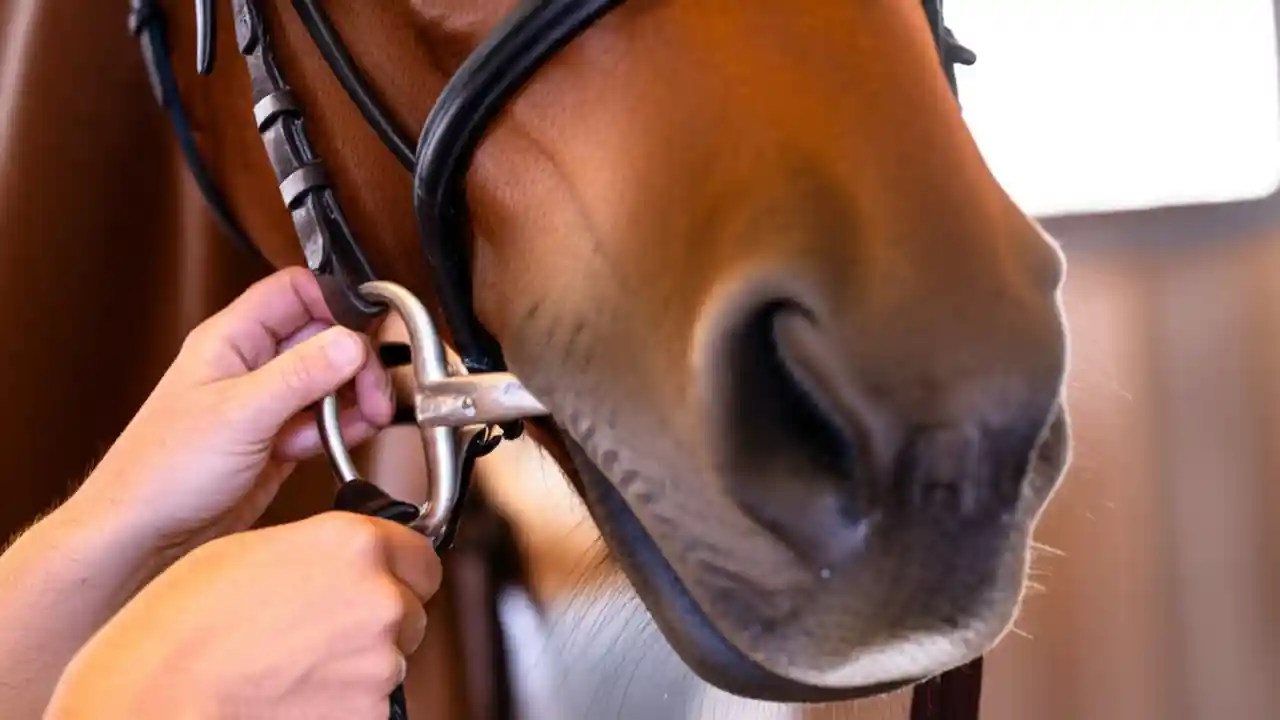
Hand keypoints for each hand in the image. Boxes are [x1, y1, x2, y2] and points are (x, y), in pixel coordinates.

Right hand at [46, 512, 439, 719]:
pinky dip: (345, 701)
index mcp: (353, 544)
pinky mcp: (372, 714)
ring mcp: (379, 661)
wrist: (159, 702)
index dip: (398, 572)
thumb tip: (349, 558)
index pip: (421, 556)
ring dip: (359, 663)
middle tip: (320, 630)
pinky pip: (372, 703)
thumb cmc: (184, 629)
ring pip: (392, 659)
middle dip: (377, 619)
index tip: (380, 581)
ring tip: (294, 665)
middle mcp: (379, 598)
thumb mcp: (255, 551)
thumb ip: (323, 550)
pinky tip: (296, 694)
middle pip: (410, 609)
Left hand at [69, 267, 393, 561]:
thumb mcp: (239, 414)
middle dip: (355, 362)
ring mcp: (267, 404)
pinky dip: (343, 429)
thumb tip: (350, 341)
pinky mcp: (280, 440)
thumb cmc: (162, 472)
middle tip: (371, 392)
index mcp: (232, 340)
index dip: (335, 301)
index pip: (295, 291)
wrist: (144, 537)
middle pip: (324, 337)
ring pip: (330, 381)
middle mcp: (251, 365)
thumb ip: (300, 374)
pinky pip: (325, 421)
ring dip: (354, 398)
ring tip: (364, 419)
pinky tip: (342, 442)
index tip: (365, 331)